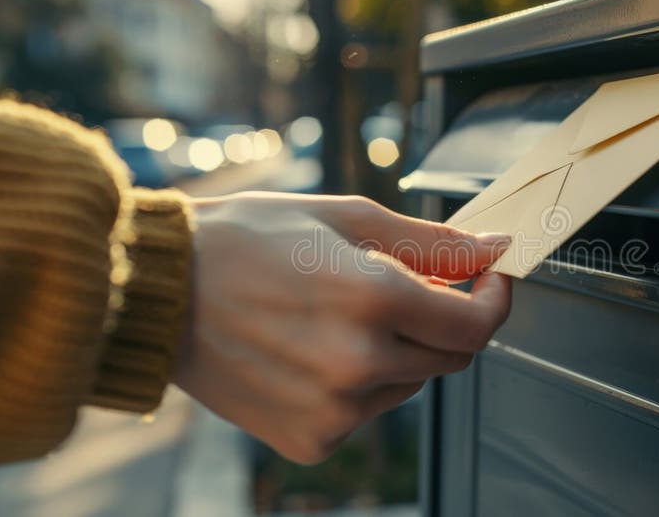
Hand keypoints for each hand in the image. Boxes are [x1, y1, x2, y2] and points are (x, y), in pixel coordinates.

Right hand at [174, 193, 511, 463]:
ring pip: (411, 383)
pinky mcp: (312, 439)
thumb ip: (432, 242)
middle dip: (446, 319)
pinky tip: (318, 349)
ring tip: (345, 312)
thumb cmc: (248, 241)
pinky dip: (362, 382)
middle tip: (410, 286)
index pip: (476, 325)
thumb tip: (494, 248)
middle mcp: (358, 364)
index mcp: (372, 300)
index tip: (490, 281)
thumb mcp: (346, 218)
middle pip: (452, 357)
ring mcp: (334, 411)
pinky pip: (369, 411)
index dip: (496, 301)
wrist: (162, 293)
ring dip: (400, 349)